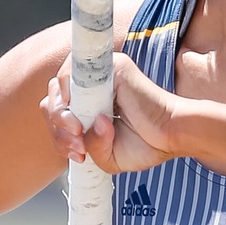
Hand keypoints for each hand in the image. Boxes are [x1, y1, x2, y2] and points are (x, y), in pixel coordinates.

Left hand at [41, 54, 178, 173]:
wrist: (174, 135)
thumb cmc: (147, 144)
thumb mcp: (105, 157)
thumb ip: (86, 145)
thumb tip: (79, 127)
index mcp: (89, 104)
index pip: (56, 111)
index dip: (58, 133)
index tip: (77, 153)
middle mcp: (93, 86)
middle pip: (51, 99)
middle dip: (57, 128)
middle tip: (77, 147)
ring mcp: (101, 74)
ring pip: (58, 87)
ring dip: (64, 117)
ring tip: (82, 136)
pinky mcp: (112, 67)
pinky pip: (78, 74)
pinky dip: (76, 99)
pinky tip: (92, 119)